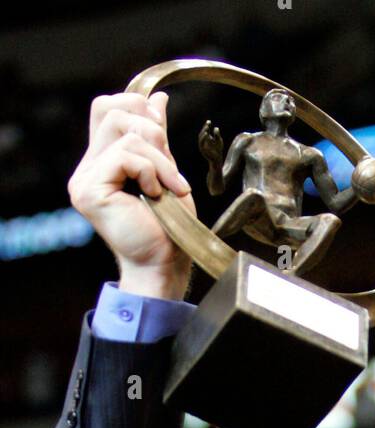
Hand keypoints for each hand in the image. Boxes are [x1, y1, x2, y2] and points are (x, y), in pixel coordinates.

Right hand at [67, 90, 195, 297]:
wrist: (165, 263)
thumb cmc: (169, 227)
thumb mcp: (167, 170)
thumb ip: (156, 137)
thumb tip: (157, 99)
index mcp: (101, 161)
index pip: (107, 109)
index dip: (137, 109)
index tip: (164, 135)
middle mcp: (87, 168)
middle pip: (111, 111)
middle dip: (151, 130)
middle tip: (171, 167)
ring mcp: (84, 179)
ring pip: (122, 131)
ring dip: (159, 157)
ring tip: (171, 187)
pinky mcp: (90, 190)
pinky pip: (124, 155)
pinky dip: (151, 170)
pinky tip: (157, 194)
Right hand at [198, 119, 223, 163]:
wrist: (217, 160)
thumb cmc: (218, 150)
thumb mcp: (219, 141)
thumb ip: (217, 135)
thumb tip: (216, 128)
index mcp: (206, 139)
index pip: (205, 131)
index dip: (206, 125)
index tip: (209, 121)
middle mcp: (203, 142)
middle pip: (201, 133)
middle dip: (204, 128)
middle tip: (208, 124)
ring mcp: (202, 146)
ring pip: (200, 138)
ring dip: (203, 132)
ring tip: (207, 128)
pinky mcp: (202, 150)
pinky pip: (201, 143)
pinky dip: (203, 138)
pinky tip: (206, 134)